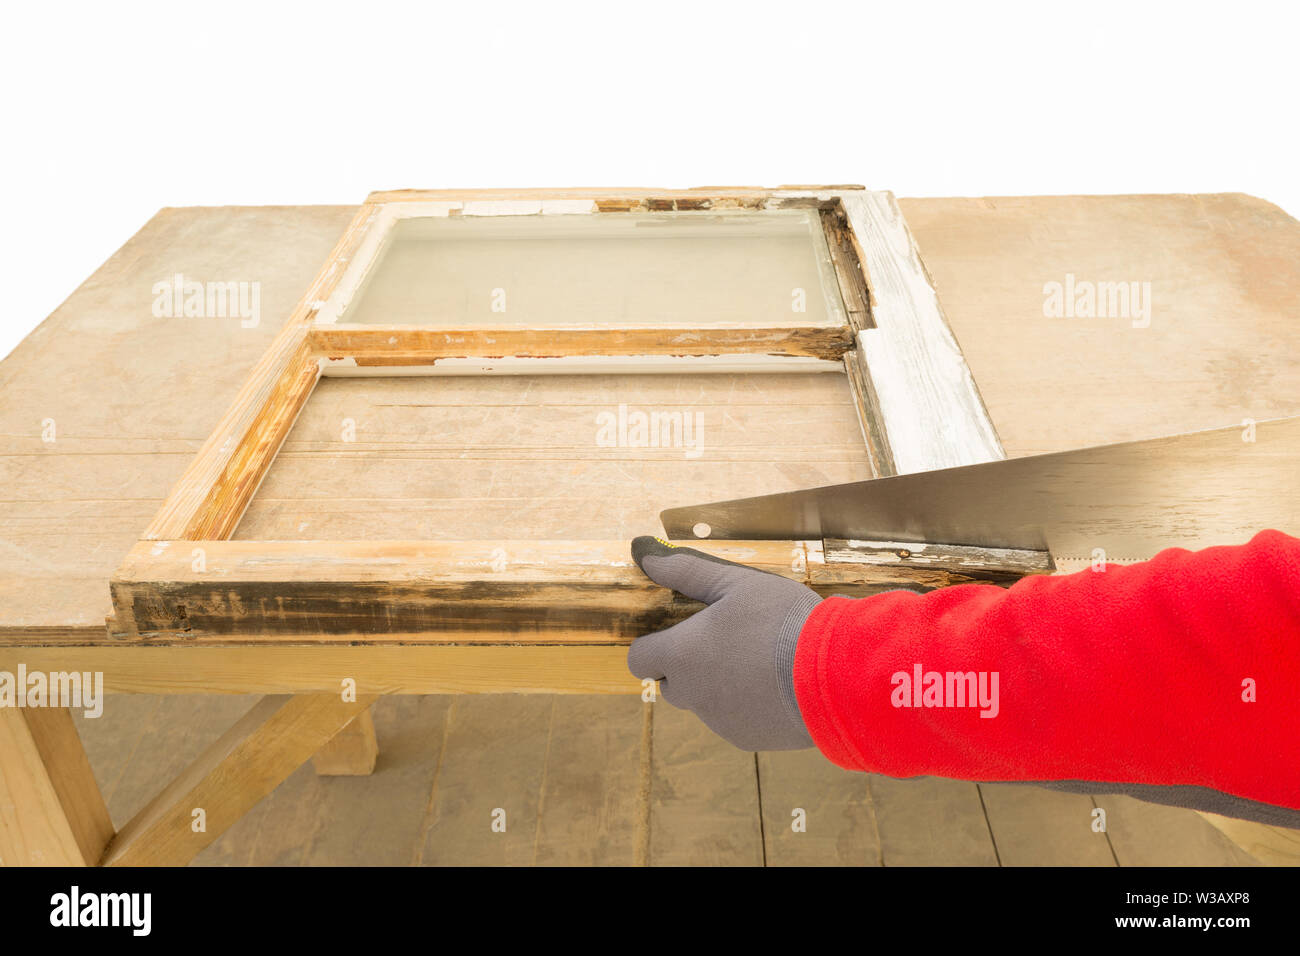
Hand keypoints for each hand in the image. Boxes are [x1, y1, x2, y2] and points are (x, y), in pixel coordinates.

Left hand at [627, 536, 821, 750]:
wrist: (835, 675)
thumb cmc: (782, 620)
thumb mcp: (736, 583)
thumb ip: (687, 572)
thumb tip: (644, 556)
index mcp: (683, 654)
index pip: (639, 659)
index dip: (653, 645)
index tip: (680, 632)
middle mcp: (692, 694)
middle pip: (671, 684)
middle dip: (688, 667)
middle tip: (726, 643)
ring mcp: (719, 721)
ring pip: (705, 703)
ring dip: (719, 686)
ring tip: (760, 661)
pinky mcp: (748, 739)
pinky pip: (734, 721)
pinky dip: (746, 705)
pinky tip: (777, 685)